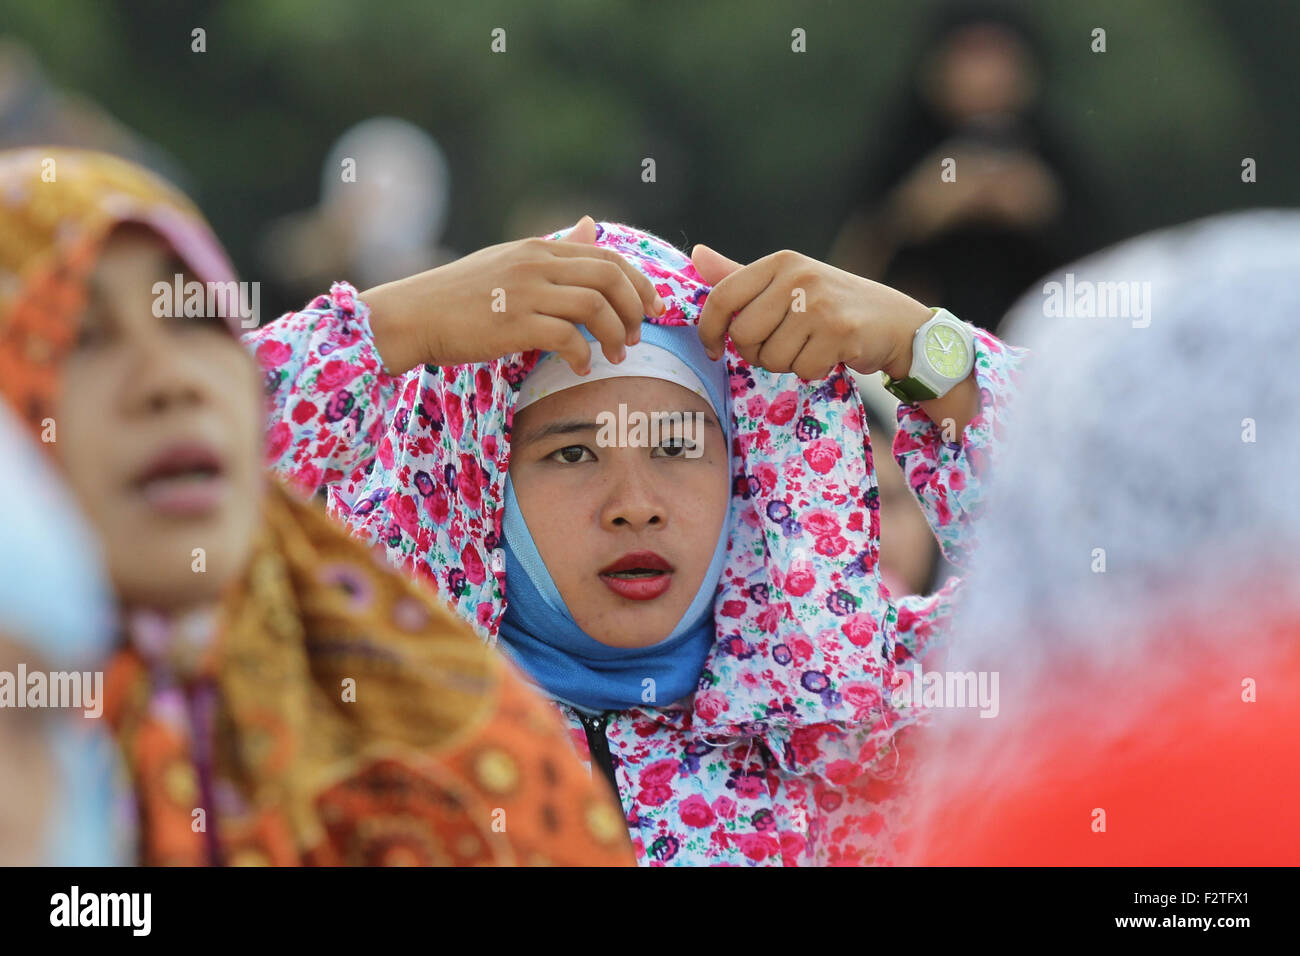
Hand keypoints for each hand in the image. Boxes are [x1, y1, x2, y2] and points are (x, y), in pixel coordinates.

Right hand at [361, 216, 664, 374]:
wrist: (411, 315)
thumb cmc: (459, 296)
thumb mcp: (509, 262)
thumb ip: (555, 250)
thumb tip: (591, 225)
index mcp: (538, 248)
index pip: (607, 258)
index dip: (639, 284)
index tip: (652, 309)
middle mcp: (535, 264)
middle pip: (610, 279)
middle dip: (634, 311)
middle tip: (635, 337)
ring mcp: (524, 292)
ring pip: (595, 308)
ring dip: (614, 335)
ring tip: (615, 355)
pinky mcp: (512, 324)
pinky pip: (567, 338)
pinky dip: (583, 356)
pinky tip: (582, 368)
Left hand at [691, 245, 931, 380]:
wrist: (896, 322)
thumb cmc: (833, 305)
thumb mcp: (787, 284)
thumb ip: (740, 276)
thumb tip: (696, 256)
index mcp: (780, 262)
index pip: (722, 297)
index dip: (708, 329)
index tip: (712, 349)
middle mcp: (798, 277)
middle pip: (742, 335)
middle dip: (755, 352)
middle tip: (780, 347)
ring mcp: (820, 303)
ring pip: (770, 357)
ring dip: (786, 364)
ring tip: (809, 346)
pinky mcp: (839, 332)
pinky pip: (801, 369)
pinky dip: (812, 370)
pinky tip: (829, 353)